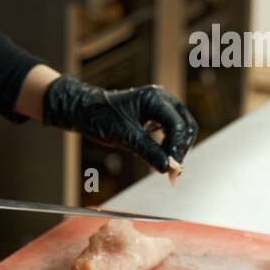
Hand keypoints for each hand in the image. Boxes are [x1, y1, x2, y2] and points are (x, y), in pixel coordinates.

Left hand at [41, 76, 197, 173]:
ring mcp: (159, 106)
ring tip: (169, 168)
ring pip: (181, 129)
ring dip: (177, 149)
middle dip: (181, 149)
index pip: (179, 125)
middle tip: (173, 171)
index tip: (173, 168)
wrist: (83, 110)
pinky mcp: (155, 116)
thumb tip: (167, 167)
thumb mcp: (125, 136)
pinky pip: (170, 131)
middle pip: (186, 126)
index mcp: (155, 98)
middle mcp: (161, 99)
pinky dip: (169, 146)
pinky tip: (163, 159)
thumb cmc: (99, 116)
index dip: (178, 148)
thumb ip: (148, 151)